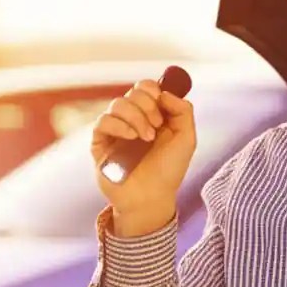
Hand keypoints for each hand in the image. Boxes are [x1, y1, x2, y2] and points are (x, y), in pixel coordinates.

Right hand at [90, 78, 196, 235]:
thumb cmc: (169, 171)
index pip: (146, 88)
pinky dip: (118, 124)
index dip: (153, 90)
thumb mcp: (186, 139)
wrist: (151, 198)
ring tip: (145, 137)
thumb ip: (183, 110)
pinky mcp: (100, 142)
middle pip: (133, 92)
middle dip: (147, 105)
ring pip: (118, 104)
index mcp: (152, 115)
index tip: (161, 106)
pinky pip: (103, 121)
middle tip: (156, 126)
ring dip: (135, 116)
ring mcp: (115, 130)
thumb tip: (163, 92)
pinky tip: (131, 137)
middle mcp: (132, 120)